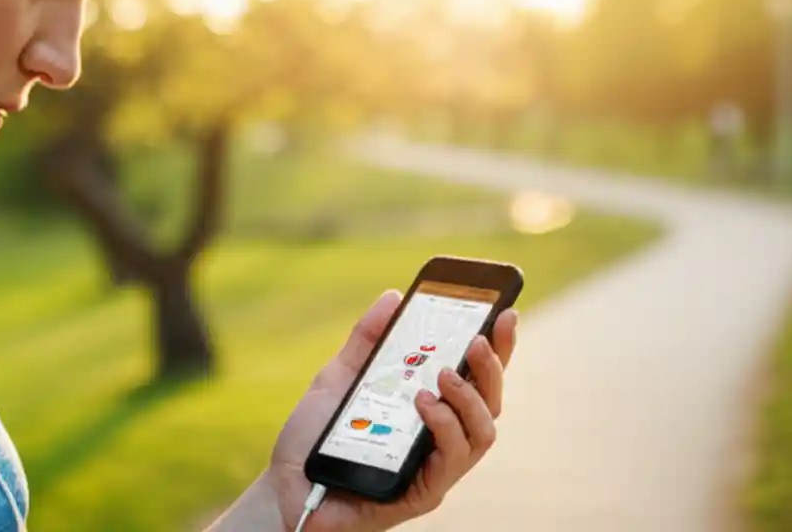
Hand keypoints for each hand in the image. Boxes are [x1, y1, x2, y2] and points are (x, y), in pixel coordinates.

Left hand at [267, 290, 517, 530]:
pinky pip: (451, 460)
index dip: (499, 349)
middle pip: (490, 404)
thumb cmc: (316, 434)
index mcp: (430, 410)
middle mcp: (441, 439)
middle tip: (476, 342)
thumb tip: (393, 297)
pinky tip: (424, 403)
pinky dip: (444, 427)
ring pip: (482, 434)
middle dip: (491, 369)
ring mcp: (435, 469)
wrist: (285, 483)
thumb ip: (367, 340)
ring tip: (445, 374)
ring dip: (469, 398)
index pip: (476, 378)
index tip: (507, 313)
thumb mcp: (340, 376)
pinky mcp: (422, 493)